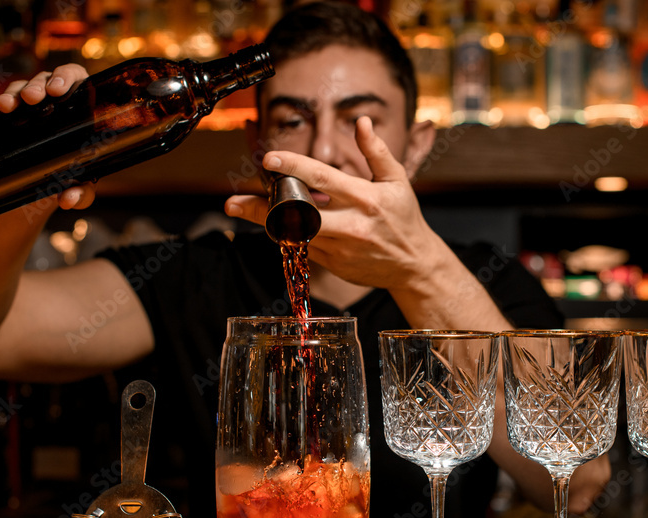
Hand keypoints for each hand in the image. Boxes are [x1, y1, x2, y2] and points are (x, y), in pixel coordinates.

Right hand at [0, 64, 96, 211]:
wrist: (52, 179)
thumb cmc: (77, 172)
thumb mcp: (81, 182)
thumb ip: (81, 191)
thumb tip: (68, 199)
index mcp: (77, 104)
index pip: (73, 77)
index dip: (64, 77)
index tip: (56, 90)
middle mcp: (51, 99)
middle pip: (42, 81)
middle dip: (34, 87)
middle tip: (31, 98)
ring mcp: (27, 106)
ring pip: (17, 92)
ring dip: (9, 97)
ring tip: (3, 108)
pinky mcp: (7, 118)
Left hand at [224, 116, 448, 289]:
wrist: (414, 265)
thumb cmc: (405, 218)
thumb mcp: (397, 180)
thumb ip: (376, 151)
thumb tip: (361, 122)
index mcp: (365, 198)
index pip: (322, 178)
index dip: (293, 167)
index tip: (269, 160)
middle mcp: (350, 225)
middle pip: (298, 216)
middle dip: (262, 210)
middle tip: (233, 202)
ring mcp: (340, 249)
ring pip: (295, 234)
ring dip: (268, 222)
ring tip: (242, 208)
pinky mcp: (335, 265)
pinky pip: (304, 248)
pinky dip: (289, 234)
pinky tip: (277, 223)